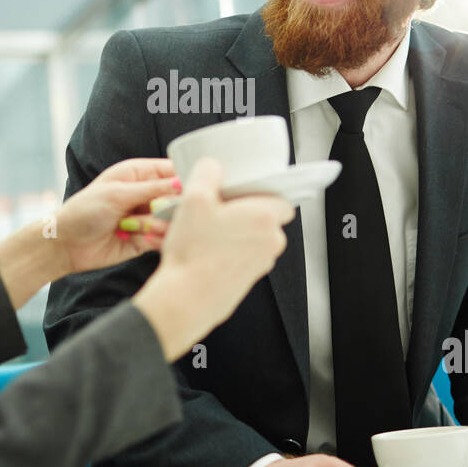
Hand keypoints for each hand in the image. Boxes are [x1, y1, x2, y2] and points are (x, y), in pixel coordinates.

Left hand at [53, 157, 179, 273]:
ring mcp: (146, 217)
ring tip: (134, 227)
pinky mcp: (145, 239)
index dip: (185, 177)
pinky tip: (137, 239)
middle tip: (156, 211)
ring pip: (171, 220)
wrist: (66, 244)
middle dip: (170, 206)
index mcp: (138, 174)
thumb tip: (183, 183)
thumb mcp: (118, 194)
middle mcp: (145, 194)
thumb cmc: (85, 210)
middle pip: (177, 197)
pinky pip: (162, 239)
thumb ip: (153, 189)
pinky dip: (154, 240)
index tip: (192, 187)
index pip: (171, 170)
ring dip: (158, 225)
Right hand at [133, 157, 293, 360]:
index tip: (240, 192)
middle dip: (243, 212)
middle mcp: (271, 243)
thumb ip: (207, 172)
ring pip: (251, 239)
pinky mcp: (246, 282)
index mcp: (266, 218)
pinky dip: (226, 252)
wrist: (186, 299)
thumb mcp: (194, 198)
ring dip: (233, 232)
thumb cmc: (194, 252)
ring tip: (203, 231)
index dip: (260, 193)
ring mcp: (260, 265)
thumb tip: (213, 166)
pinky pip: (241, 258)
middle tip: (216, 209)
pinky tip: (202, 251)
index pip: (281, 199)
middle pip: (264, 219)